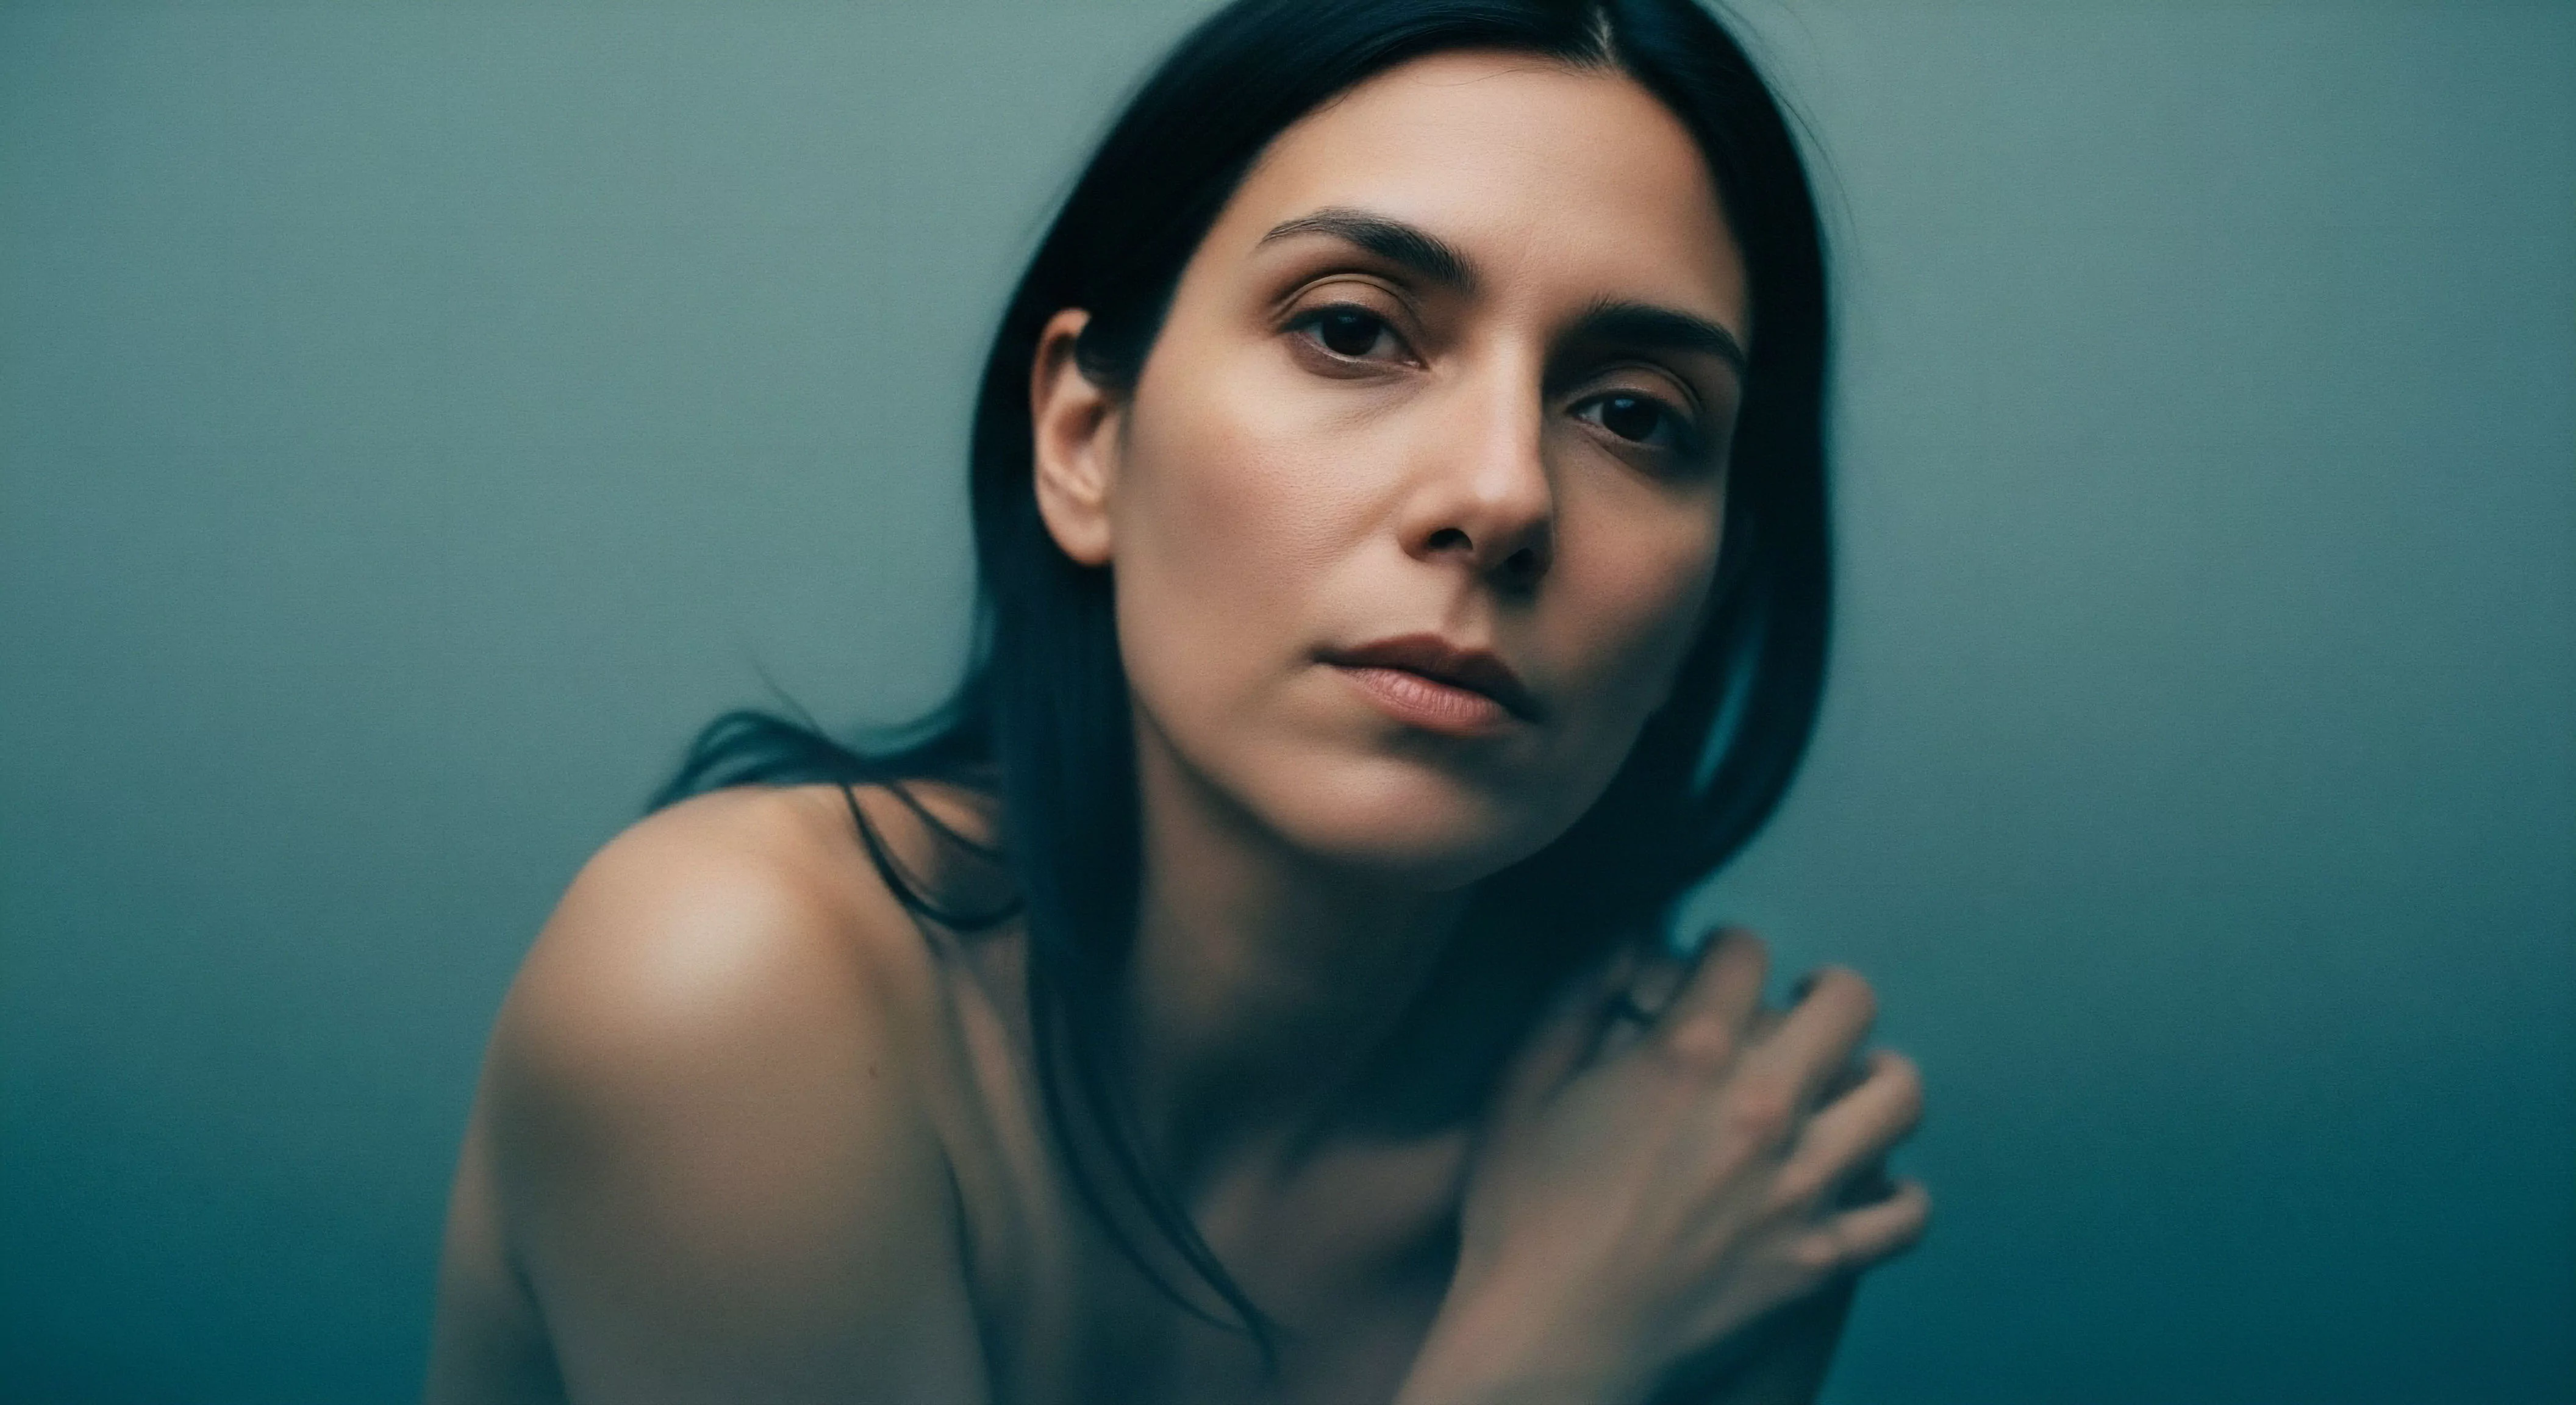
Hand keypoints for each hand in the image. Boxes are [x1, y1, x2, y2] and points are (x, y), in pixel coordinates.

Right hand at [1397, 931, 1927, 1404]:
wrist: (1552, 1345)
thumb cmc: (1522, 1217)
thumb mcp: (1518, 1089)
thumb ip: (1571, 1000)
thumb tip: (1619, 939)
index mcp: (1687, 1055)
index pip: (1745, 949)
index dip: (1726, 946)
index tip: (1714, 965)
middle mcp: (1763, 1107)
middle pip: (1850, 1001)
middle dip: (1823, 989)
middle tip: (1797, 1008)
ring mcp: (1804, 1187)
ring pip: (1900, 1094)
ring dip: (1875, 1076)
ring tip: (1845, 1083)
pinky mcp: (1821, 1258)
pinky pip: (1907, 1213)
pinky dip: (1895, 1192)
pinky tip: (1864, 1182)